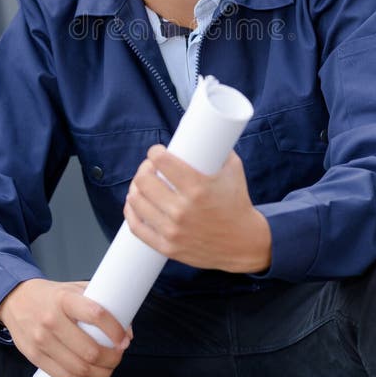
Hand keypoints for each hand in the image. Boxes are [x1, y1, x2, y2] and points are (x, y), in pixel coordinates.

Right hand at [0, 278, 131, 376]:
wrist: (16, 299)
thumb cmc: (52, 295)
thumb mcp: (75, 289)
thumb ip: (101, 305)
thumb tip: (127, 332)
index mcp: (65, 299)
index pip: (96, 315)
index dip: (115, 330)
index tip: (125, 339)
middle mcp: (52, 319)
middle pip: (90, 350)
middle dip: (111, 358)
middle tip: (119, 356)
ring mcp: (42, 340)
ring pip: (78, 367)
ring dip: (100, 373)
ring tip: (108, 370)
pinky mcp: (34, 356)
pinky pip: (63, 376)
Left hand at [124, 145, 271, 272]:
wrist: (244, 243)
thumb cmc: (238, 203)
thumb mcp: (233, 170)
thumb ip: (220, 149)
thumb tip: (206, 129)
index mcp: (198, 188)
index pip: (162, 162)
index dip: (155, 152)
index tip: (157, 152)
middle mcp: (182, 210)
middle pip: (144, 180)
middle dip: (144, 168)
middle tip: (150, 166)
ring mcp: (173, 230)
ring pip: (137, 202)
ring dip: (135, 188)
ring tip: (141, 183)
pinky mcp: (168, 247)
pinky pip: (137, 227)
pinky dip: (131, 212)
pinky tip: (134, 203)